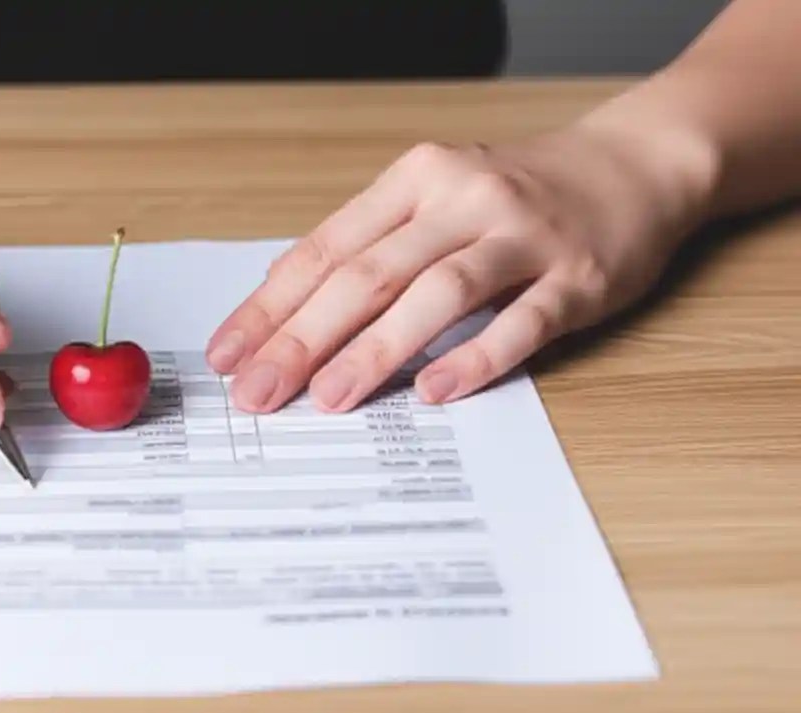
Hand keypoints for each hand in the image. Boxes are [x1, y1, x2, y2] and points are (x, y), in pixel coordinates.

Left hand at [207, 124, 711, 412]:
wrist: (634, 164)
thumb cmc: (515, 195)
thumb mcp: (432, 195)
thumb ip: (366, 241)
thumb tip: (279, 292)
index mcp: (414, 181)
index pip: (325, 249)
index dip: (270, 305)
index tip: (228, 354)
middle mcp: (462, 199)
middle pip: (367, 274)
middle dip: (302, 338)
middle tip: (257, 393)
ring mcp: (523, 236)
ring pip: (436, 293)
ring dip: (376, 350)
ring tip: (328, 398)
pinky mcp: (579, 276)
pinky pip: (522, 320)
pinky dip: (476, 356)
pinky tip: (435, 392)